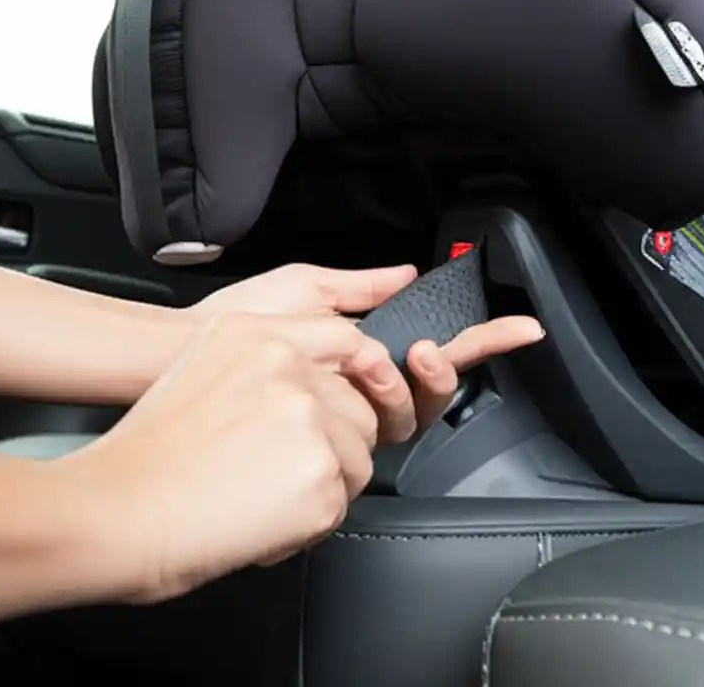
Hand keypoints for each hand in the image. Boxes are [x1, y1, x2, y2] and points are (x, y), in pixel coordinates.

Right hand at [65, 313, 397, 602]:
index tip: (365, 405)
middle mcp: (287, 368)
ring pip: (358, 462)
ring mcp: (308, 419)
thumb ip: (263, 368)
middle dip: (336, 452)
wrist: (113, 513)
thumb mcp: (200, 372)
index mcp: (256, 336)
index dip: (366, 381)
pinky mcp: (319, 473)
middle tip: (283, 478)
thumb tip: (313, 390)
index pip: (349, 343)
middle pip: (361, 412)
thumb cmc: (142, 461)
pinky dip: (307, 528)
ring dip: (323, 491)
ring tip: (263, 502)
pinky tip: (259, 524)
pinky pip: (340, 508)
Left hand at [187, 262, 544, 440]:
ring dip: (424, 384)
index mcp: (361, 349)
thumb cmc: (228, 323)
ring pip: (412, 413)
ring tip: (414, 357)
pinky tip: (386, 374)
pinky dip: (394, 398)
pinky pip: (378, 426)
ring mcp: (343, 410)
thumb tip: (408, 273)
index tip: (524, 327)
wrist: (179, 353)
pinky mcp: (324, 429)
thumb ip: (362, 286)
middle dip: (448, 370)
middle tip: (435, 351)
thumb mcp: (304, 288)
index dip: (482, 339)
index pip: (435, 347)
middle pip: (431, 392)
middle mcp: (359, 385)